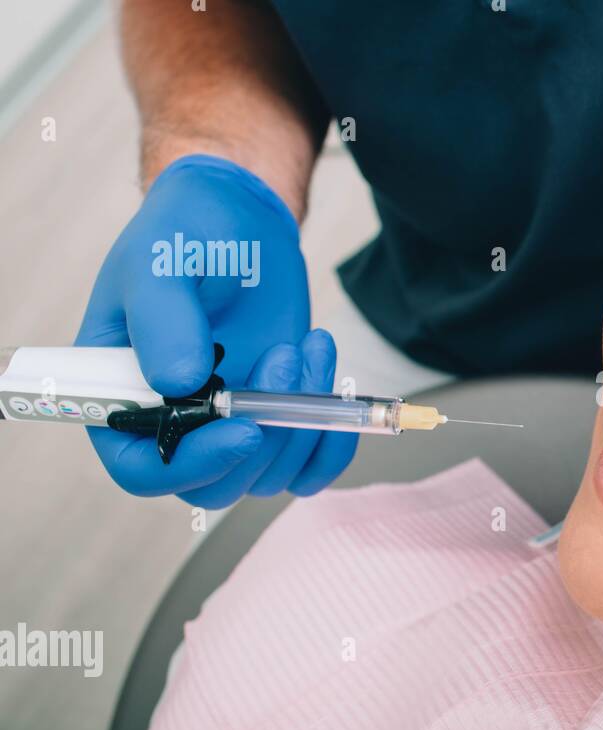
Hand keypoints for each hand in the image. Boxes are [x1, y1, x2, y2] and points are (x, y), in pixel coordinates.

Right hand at [76, 154, 356, 507]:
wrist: (239, 221)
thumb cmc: (185, 234)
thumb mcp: (162, 262)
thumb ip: (163, 320)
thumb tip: (179, 383)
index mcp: (121, 396)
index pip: (142, 469)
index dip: (192, 466)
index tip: (244, 430)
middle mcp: (173, 423)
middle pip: (216, 486)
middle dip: (264, 437)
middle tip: (284, 357)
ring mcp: (228, 426)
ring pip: (269, 474)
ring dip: (301, 420)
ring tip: (305, 344)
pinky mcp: (276, 420)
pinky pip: (310, 466)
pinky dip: (332, 437)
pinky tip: (329, 372)